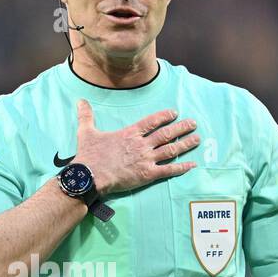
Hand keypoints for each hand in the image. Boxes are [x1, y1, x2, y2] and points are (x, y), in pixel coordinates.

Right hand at [74, 98, 199, 195]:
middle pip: (166, 134)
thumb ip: (86, 116)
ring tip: (196, 139)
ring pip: (171, 150)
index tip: (174, 113)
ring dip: (185, 144)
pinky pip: (168, 170)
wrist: (90, 175)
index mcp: (130, 133)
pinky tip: (192, 165)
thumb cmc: (89, 155)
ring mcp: (146, 159)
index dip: (165, 116)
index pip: (152, 121)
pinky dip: (181, 167)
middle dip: (182, 128)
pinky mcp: (147, 174)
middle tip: (193, 124)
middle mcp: (141, 144)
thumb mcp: (86, 132)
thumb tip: (80, 101)